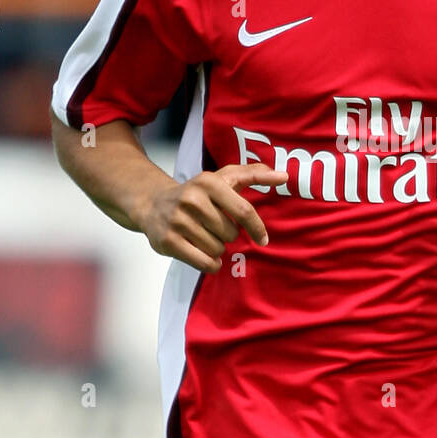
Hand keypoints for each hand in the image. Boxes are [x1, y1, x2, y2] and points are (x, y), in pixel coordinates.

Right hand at [135, 163, 288, 273]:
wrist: (152, 203)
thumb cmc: (197, 192)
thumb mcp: (223, 178)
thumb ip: (254, 174)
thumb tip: (284, 176)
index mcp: (208, 182)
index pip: (243, 210)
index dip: (257, 228)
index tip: (263, 240)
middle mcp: (191, 199)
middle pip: (230, 233)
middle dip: (228, 235)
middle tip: (214, 227)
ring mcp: (178, 221)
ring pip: (217, 249)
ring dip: (216, 248)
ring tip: (203, 236)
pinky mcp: (168, 241)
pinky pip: (204, 262)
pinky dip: (209, 263)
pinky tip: (202, 252)